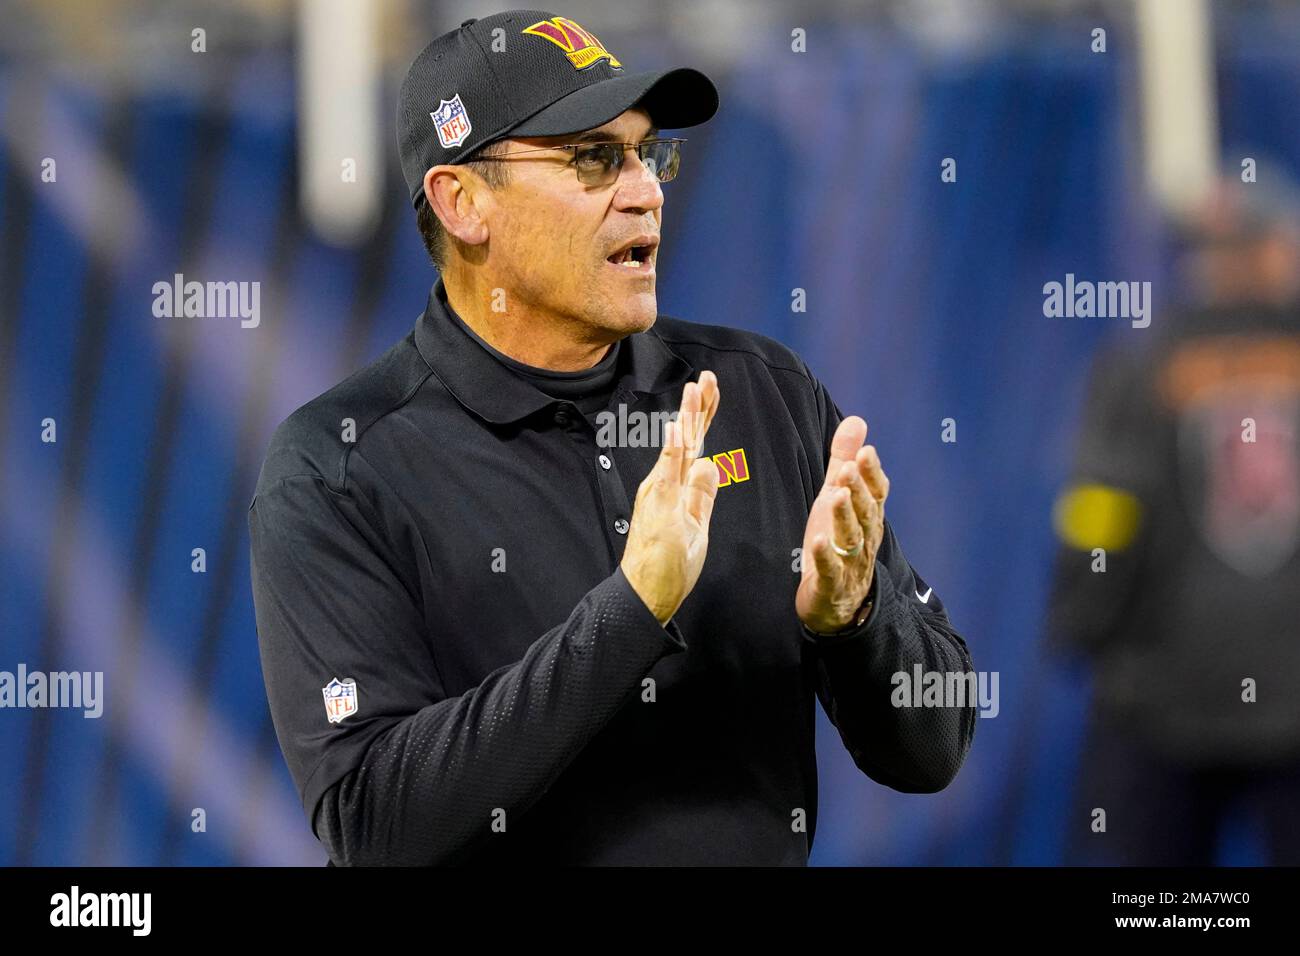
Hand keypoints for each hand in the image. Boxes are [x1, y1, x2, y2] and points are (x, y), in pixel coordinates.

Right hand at [620, 372, 720, 624]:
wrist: (643, 593)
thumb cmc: (667, 566)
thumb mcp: (696, 527)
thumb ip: (702, 496)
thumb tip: (712, 465)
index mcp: (676, 487)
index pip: (695, 445)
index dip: (704, 417)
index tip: (711, 390)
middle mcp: (665, 484)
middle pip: (687, 439)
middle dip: (698, 407)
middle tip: (708, 377)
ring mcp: (659, 493)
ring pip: (677, 449)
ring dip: (687, 418)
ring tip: (695, 388)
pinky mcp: (657, 506)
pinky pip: (667, 474)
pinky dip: (671, 450)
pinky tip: (676, 428)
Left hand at [796, 416, 888, 634]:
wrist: (839, 604)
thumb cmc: (838, 543)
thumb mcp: (839, 498)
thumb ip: (845, 460)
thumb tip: (856, 420)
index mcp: (868, 516)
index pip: (877, 492)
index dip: (872, 473)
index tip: (866, 451)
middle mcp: (864, 538)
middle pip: (866, 512)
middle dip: (859, 489)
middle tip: (849, 468)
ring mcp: (850, 563)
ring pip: (851, 538)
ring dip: (844, 517)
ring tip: (836, 496)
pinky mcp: (832, 585)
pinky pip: (830, 570)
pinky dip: (825, 557)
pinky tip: (818, 541)